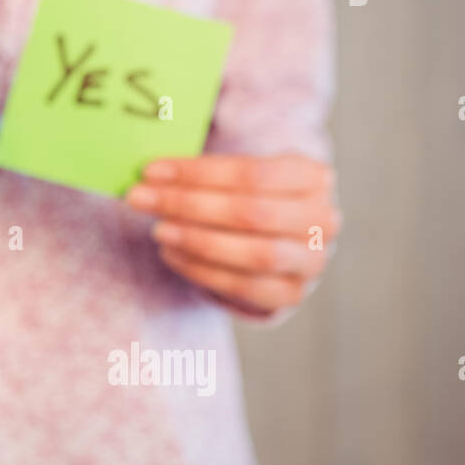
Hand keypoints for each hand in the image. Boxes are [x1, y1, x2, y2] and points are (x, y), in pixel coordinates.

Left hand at [125, 153, 338, 316]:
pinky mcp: (292, 294)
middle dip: (188, 205)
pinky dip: (202, 271)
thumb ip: (205, 171)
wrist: (275, 238)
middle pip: (251, 212)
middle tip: (141, 198)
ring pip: (254, 254)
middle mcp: (323, 219)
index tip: (151, 171)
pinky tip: (171, 254)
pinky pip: (244, 287)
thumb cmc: (245, 196)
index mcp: (313, 176)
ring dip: (197, 241)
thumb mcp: (238, 174)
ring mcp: (313, 261)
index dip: (198, 173)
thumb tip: (151, 173)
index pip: (253, 172)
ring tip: (158, 229)